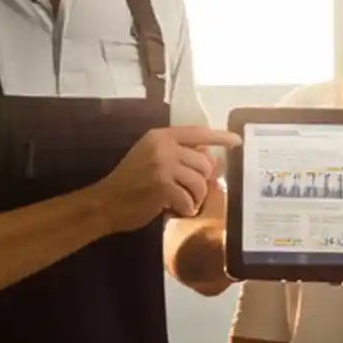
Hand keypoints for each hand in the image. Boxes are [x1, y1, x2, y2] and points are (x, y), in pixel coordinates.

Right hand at [93, 126, 241, 233]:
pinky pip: (189, 199)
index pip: (197, 132)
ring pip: (200, 182)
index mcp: (160, 136)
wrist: (105, 202)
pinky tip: (176, 210)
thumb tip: (209, 159)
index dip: (220, 137)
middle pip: (204, 162)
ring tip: (184, 202)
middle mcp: (163, 146)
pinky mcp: (162, 185)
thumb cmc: (130, 182)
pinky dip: (186, 209)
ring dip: (196, 198)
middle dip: (203, 182)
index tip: (236, 141)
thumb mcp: (152, 159)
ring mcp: (162, 164)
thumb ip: (177, 155)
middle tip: (191, 192)